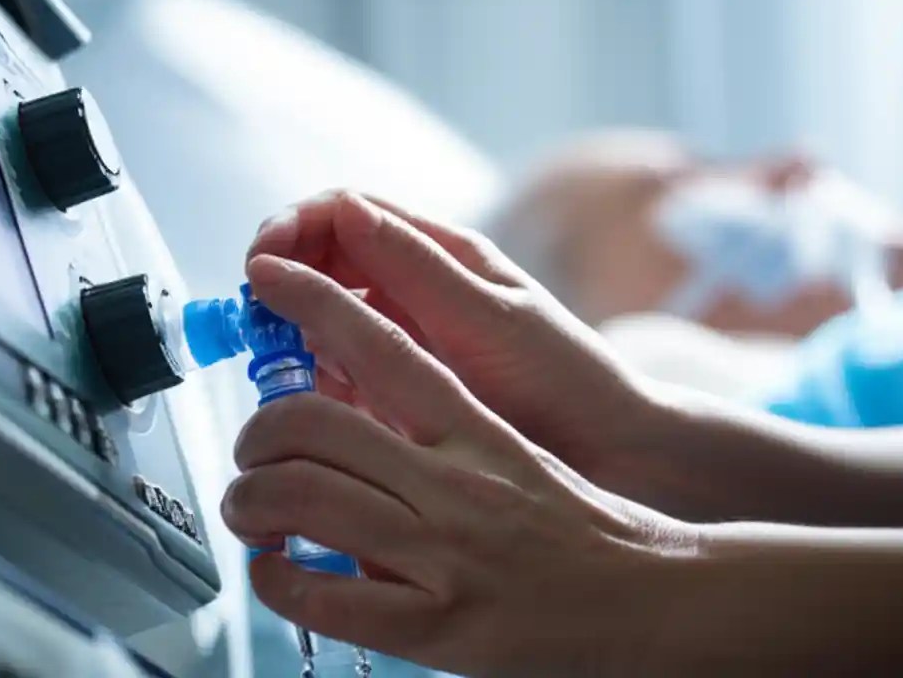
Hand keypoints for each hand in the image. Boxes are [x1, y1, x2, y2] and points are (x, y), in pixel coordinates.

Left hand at [222, 255, 696, 677]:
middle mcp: (455, 483)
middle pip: (314, 424)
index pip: (382, 347)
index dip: (314, 302)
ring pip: (302, 498)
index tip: (268, 276)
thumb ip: (441, 434)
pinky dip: (276, 583)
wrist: (654, 598)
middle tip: (249, 454)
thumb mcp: (513, 456)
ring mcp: (444, 553)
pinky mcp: (437, 625)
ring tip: (248, 511)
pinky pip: (324, 596)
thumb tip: (359, 416)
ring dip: (249, 503)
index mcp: (475, 432)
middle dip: (256, 435)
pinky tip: (274, 575)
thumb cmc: (583, 526)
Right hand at [247, 191, 657, 499]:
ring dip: (293, 334)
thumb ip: (412, 266)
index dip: (292, 228)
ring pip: (323, 318)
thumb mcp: (485, 316)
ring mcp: (405, 337)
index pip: (343, 214)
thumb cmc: (563, 378)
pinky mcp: (399, 387)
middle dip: (280, 282)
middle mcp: (416, 287)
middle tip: (255, 323)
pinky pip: (339, 370)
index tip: (259, 264)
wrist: (609, 454)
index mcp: (441, 253)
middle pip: (322, 262)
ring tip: (283, 366)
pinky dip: (316, 379)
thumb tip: (340, 208)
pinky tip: (316, 401)